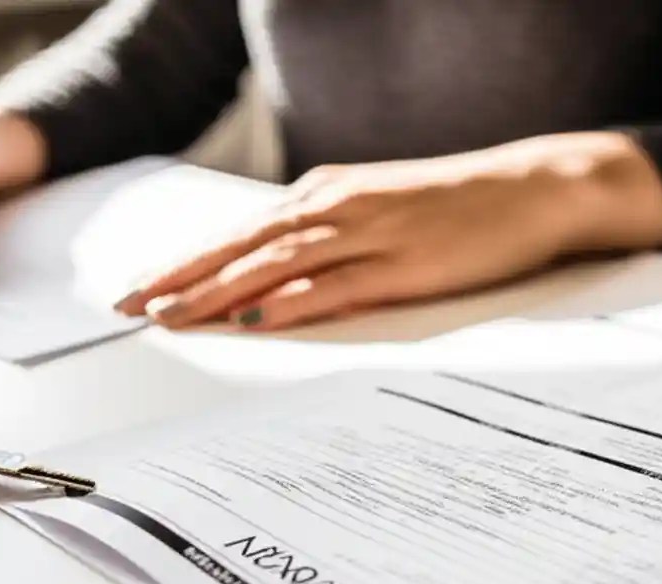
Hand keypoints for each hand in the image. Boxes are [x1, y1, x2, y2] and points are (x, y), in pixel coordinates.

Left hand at [116, 132, 661, 330]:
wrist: (533, 189)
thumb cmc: (460, 206)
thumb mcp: (381, 212)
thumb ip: (329, 240)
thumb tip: (276, 280)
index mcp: (328, 194)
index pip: (242, 234)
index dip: (187, 262)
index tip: (143, 288)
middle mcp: (337, 207)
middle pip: (242, 247)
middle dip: (180, 278)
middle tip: (127, 306)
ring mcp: (368, 233)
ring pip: (274, 263)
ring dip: (214, 290)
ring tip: (167, 317)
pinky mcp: (403, 264)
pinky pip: (333, 285)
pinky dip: (288, 300)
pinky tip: (251, 318)